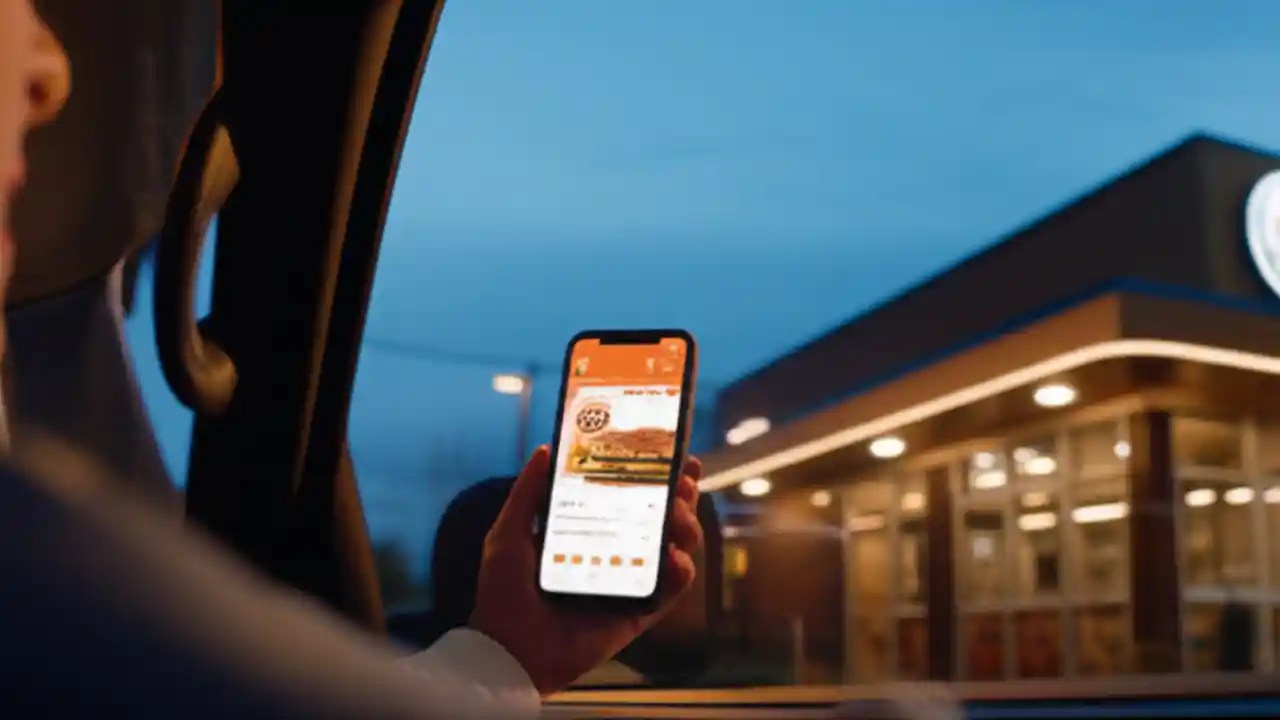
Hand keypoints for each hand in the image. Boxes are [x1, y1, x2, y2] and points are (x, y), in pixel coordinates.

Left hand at [469, 446, 703, 694]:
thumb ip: (526, 494)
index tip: (674, 455)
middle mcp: (614, 553)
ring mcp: (629, 583)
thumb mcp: (508, 535)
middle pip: (661, 518)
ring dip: (685, 527)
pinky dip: (681, 573)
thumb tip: (545, 449)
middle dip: (680, 496)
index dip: (656, 476)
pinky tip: (676, 558)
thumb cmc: (504, 593)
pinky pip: (669, 591)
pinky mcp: (638, 614)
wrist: (509, 651)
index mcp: (588, 531)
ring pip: (674, 548)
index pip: (630, 497)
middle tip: (683, 482)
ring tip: (678, 516)